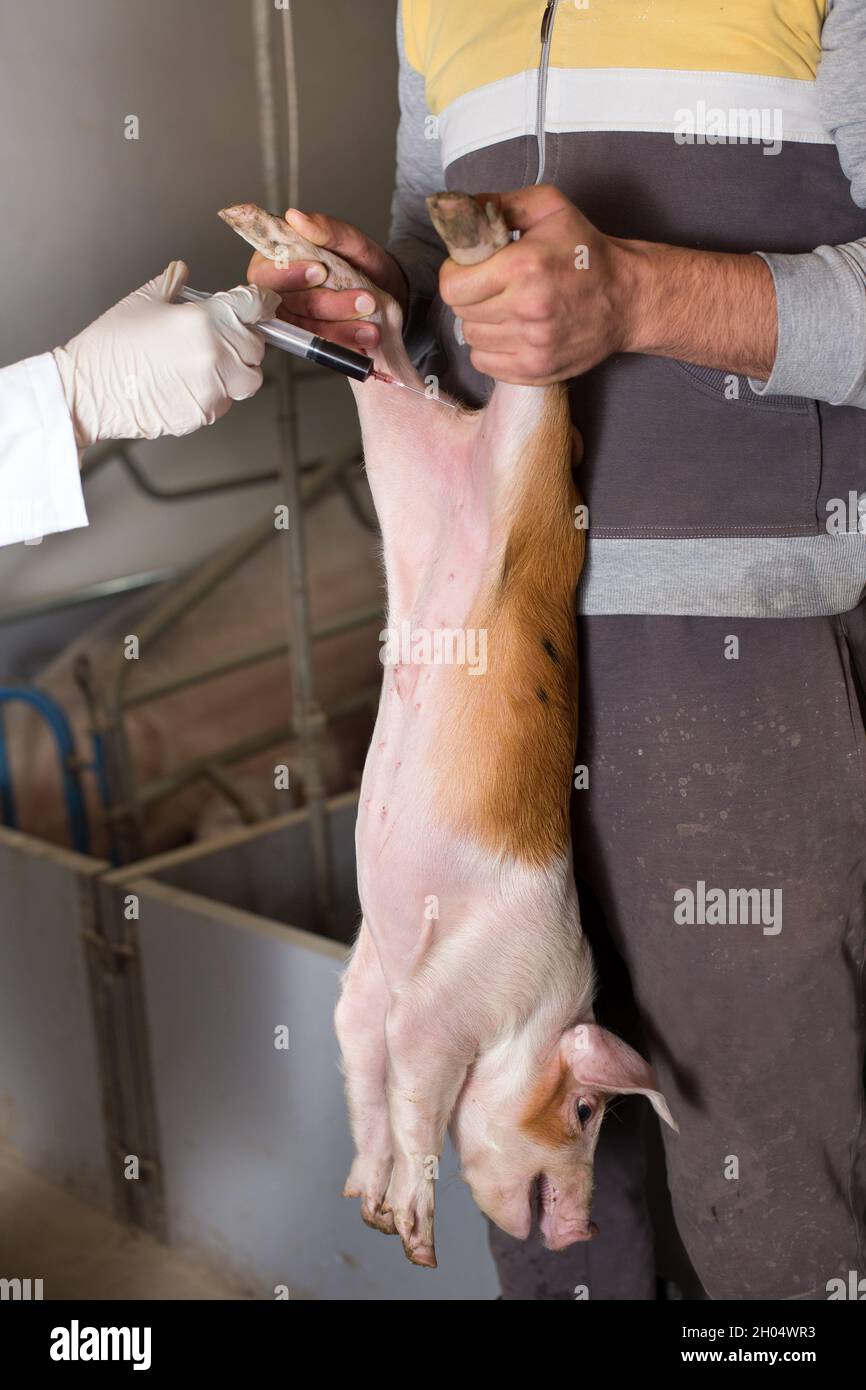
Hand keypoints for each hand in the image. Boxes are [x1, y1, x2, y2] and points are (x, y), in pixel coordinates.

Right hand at [52, 261, 280, 447]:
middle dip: (244, 340)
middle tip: (220, 336)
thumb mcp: (141, 301)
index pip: (252, 306)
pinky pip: (226, 402)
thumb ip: (171, 284)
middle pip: (256, 347)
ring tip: (205, 362)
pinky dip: (216, 392)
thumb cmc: (109, 347)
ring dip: (236, 370)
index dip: (260, 303)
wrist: (89, 392)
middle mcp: (215, 356)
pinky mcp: (205, 414)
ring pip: (248, 380)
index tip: (261, 303)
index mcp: (204, 321)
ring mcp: (213, 388)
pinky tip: (188, 382)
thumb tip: (182, 272)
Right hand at [246, 208, 408, 353]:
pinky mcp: (311, 340)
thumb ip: (326, 228)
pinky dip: (345, 340)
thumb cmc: (360, 262)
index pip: (264, 273)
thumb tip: (296, 217)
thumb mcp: (350, 240)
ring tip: (372, 319)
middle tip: (363, 299)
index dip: (288, 274)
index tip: (320, 271)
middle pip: (288, 304)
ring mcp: (294, 319)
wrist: (388, 289)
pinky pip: (321, 344)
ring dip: (341, 326)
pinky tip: (366, 334)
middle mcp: (279, 293)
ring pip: (306, 327)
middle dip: (326, 303)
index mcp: (276, 261)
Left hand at [439, 185, 633, 384]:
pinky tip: (511, 331)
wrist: (627, 299)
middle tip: (492, 286)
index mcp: (524, 266)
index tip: (469, 268)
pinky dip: (490, 348)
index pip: (454, 286)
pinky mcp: (535, 370)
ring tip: (505, 308)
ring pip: (472, 338)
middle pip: (461, 312)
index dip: (454, 274)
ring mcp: (531, 345)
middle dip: (469, 295)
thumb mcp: (551, 208)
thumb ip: (502, 203)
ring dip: (481, 322)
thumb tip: (460, 211)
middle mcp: (526, 309)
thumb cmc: (586, 252)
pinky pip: (484, 364)